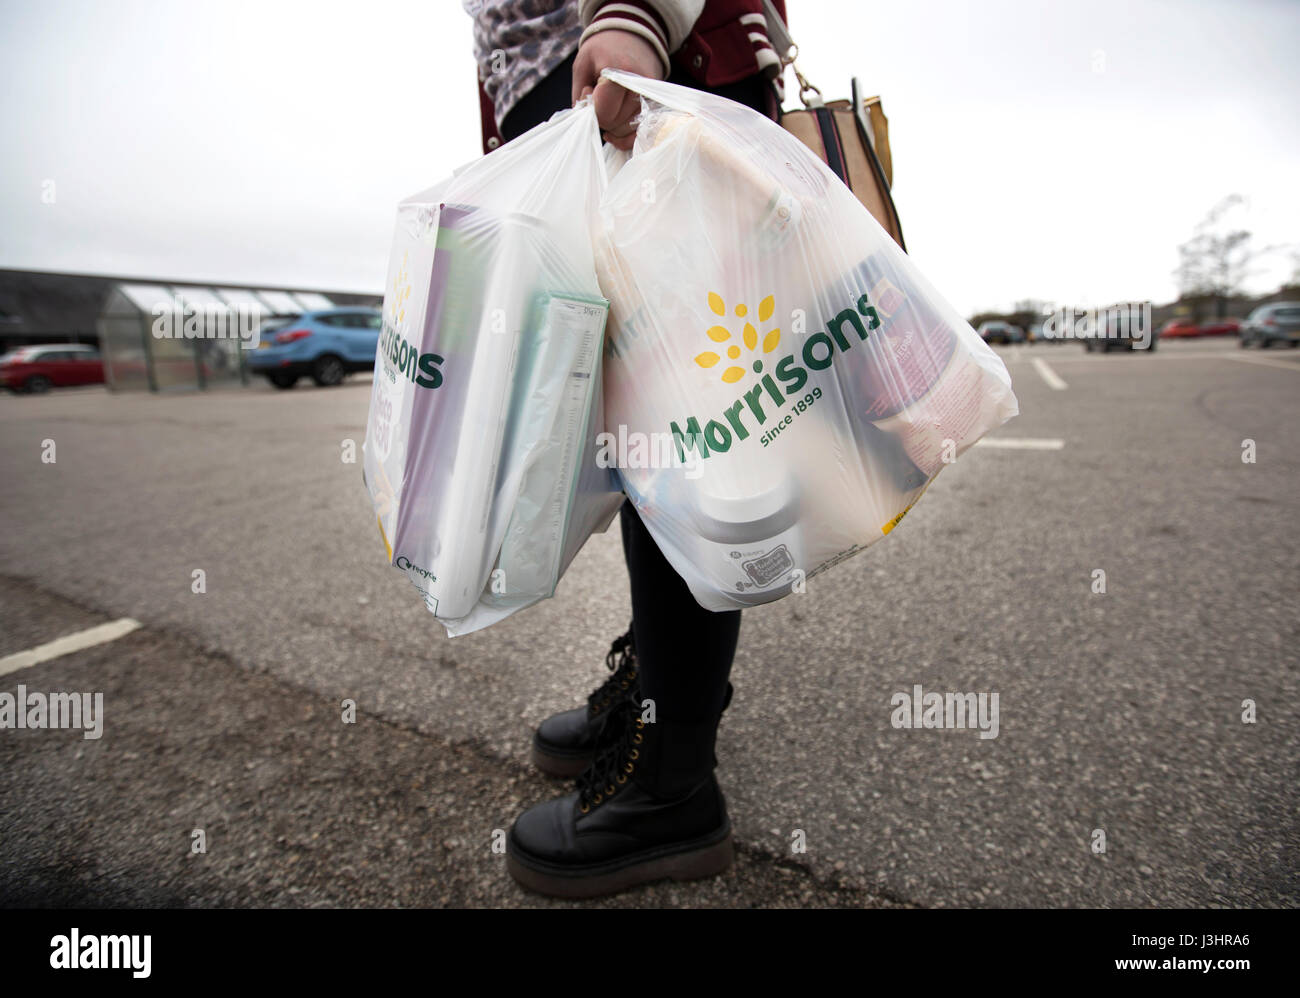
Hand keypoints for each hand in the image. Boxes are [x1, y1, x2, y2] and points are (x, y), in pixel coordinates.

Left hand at [571, 29, 664, 149]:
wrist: (631, 37)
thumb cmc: (602, 50)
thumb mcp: (582, 64)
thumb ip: (580, 94)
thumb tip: (585, 119)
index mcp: (620, 72)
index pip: (603, 112)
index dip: (591, 109)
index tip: (589, 91)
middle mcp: (640, 86)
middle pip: (615, 124)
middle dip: (602, 117)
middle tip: (599, 99)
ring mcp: (651, 97)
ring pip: (627, 131)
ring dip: (613, 126)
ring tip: (609, 106)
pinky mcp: (656, 105)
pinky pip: (640, 134)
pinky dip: (625, 139)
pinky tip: (613, 134)